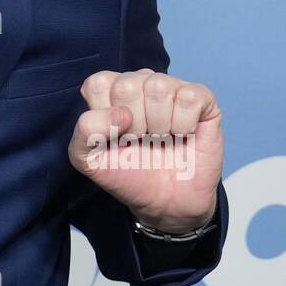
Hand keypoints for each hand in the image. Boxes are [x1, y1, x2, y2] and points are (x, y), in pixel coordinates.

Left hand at [67, 69, 222, 232]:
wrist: (167, 203)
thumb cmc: (129, 173)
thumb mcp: (88, 159)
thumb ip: (84, 131)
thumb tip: (120, 114)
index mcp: (110, 91)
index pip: (97, 84)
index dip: (104, 117)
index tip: (114, 137)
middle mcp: (140, 82)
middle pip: (127, 85)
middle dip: (132, 124)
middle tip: (140, 140)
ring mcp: (171, 87)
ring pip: (158, 86)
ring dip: (158, 125)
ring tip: (160, 138)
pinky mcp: (201, 98)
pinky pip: (189, 97)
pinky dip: (184, 124)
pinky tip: (182, 134)